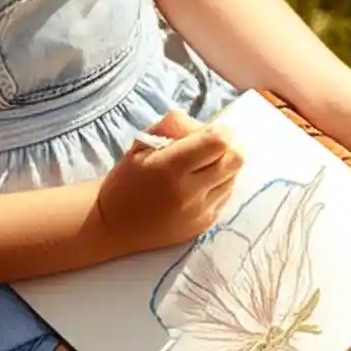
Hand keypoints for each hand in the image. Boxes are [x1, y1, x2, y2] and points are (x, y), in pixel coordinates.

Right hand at [96, 111, 242, 253]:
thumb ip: (176, 126)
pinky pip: (227, 196)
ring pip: (235, 178)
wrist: (113, 224)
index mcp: (169, 168)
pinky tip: (199, 185)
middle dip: (229, 147)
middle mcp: (189, 192)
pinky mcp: (204, 225)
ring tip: (202, 167)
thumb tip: (208, 125)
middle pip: (236, 159)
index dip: (220, 132)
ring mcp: (200, 212)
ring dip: (224, 167)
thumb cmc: (127, 179)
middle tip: (212, 147)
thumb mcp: (142, 143)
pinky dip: (219, 185)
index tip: (209, 132)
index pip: (219, 142)